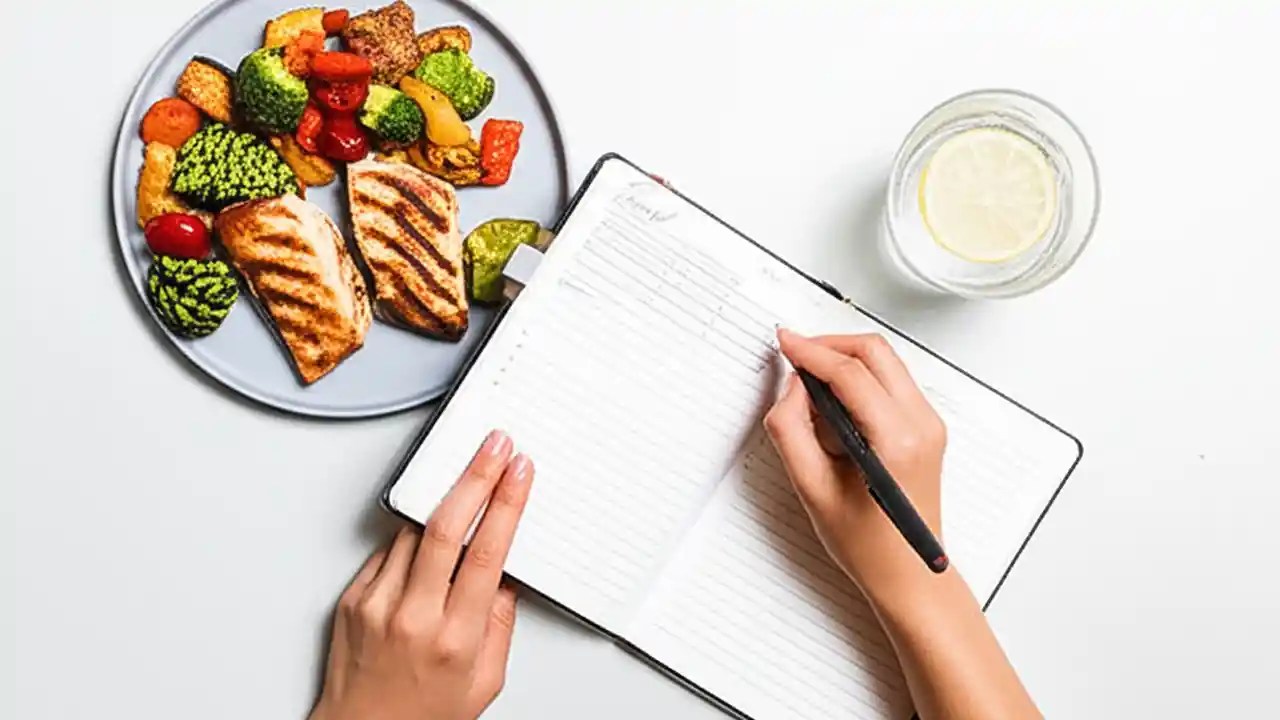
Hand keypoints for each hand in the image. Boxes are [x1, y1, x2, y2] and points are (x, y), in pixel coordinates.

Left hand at [310, 431, 533, 719]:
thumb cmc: (423, 714)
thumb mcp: (484, 680)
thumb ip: (499, 625)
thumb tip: (504, 575)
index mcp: (454, 637)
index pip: (484, 554)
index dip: (505, 505)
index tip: (518, 473)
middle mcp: (412, 616)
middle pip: (444, 527)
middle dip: (475, 477)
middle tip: (493, 446)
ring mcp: (376, 604)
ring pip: (413, 532)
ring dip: (442, 505)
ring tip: (465, 484)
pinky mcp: (352, 597)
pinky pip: (388, 551)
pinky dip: (411, 542)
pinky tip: (426, 548)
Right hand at [764, 330, 946, 602]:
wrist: (908, 574)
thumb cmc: (869, 546)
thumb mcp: (812, 489)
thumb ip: (792, 431)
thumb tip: (792, 389)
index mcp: (898, 441)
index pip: (851, 373)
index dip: (811, 351)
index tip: (786, 343)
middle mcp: (922, 426)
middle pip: (875, 352)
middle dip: (830, 345)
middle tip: (796, 355)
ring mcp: (929, 425)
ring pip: (885, 362)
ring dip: (845, 360)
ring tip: (811, 387)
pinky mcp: (926, 428)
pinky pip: (891, 382)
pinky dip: (859, 379)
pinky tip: (834, 404)